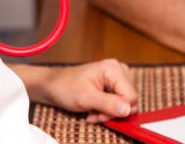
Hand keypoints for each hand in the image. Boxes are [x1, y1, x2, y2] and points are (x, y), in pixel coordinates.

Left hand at [12, 59, 137, 122]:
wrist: (53, 85)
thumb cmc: (66, 87)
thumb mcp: (86, 98)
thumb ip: (108, 104)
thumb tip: (128, 109)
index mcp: (113, 69)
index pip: (131, 97)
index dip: (119, 111)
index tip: (100, 115)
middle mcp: (118, 69)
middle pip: (129, 100)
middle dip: (112, 112)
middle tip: (94, 114)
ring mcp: (116, 75)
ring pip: (124, 102)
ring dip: (109, 112)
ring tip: (93, 111)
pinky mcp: (113, 82)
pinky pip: (119, 100)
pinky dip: (107, 108)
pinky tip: (95, 108)